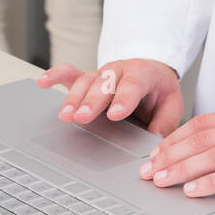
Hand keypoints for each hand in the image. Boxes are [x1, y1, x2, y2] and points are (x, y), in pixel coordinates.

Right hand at [36, 59, 183, 136]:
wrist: (153, 72)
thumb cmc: (160, 91)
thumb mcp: (172, 105)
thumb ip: (164, 123)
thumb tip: (155, 143)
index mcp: (143, 75)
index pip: (133, 85)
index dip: (124, 99)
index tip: (115, 114)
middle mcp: (119, 71)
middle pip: (105, 83)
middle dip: (93, 100)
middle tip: (83, 117)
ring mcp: (101, 74)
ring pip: (86, 81)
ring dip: (74, 97)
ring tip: (65, 115)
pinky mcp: (88, 78)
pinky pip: (70, 73)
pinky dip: (55, 76)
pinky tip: (42, 82)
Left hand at [138, 106, 214, 205]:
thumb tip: (208, 151)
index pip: (204, 123)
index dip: (175, 138)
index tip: (156, 154)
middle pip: (202, 137)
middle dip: (170, 154)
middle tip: (148, 171)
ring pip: (213, 154)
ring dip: (182, 169)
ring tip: (162, 181)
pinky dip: (210, 182)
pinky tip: (193, 191)